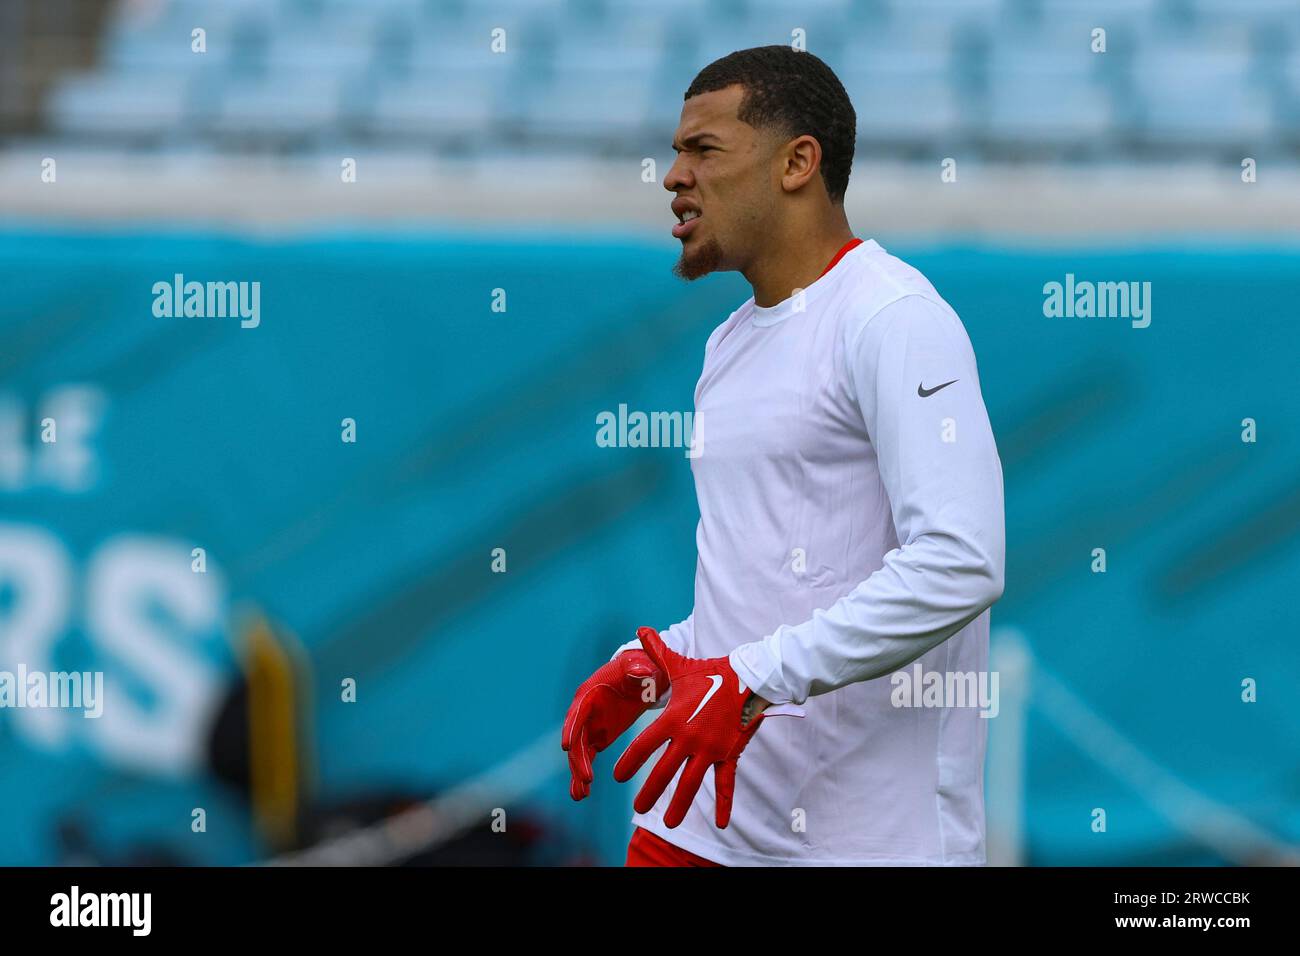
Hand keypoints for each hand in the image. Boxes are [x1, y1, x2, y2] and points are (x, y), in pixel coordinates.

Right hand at [561, 647, 665, 800]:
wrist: (644, 677)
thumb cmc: (640, 668)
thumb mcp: (640, 666)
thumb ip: (638, 669)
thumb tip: (639, 670)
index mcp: (590, 693)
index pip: (577, 713)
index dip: (571, 729)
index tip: (566, 747)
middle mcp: (584, 711)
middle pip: (576, 738)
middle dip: (578, 759)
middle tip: (586, 779)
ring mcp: (590, 725)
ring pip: (579, 752)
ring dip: (578, 772)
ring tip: (580, 795)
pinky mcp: (598, 736)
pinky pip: (587, 757)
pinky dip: (584, 774)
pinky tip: (582, 794)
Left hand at [612, 627, 766, 828]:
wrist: (750, 678)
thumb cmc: (711, 673)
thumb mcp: (680, 665)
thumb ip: (656, 651)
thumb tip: (640, 629)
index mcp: (674, 718)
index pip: (644, 745)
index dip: (628, 762)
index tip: (616, 776)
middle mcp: (689, 737)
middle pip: (664, 771)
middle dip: (649, 792)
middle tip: (638, 809)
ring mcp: (710, 748)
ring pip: (692, 783)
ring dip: (680, 805)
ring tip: (668, 823)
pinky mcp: (729, 753)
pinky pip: (727, 783)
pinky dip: (725, 804)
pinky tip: (722, 823)